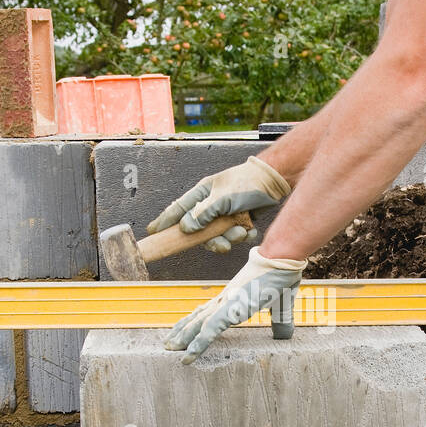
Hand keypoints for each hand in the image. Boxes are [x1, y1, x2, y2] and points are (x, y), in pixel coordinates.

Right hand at [146, 156, 290, 253]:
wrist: (272, 182)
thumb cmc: (246, 183)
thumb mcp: (222, 198)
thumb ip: (202, 214)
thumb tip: (185, 228)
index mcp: (201, 195)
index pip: (178, 209)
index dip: (164, 221)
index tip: (153, 232)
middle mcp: (210, 205)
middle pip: (199, 231)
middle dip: (212, 240)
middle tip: (221, 244)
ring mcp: (224, 213)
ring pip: (218, 236)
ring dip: (230, 237)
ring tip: (241, 230)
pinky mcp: (238, 220)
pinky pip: (234, 236)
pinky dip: (243, 235)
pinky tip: (249, 228)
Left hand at [163, 247, 305, 362]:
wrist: (282, 258)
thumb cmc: (282, 276)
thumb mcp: (282, 305)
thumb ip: (280, 321)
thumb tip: (285, 337)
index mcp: (234, 297)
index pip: (209, 311)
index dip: (195, 321)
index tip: (184, 330)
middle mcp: (225, 299)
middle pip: (198, 316)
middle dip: (183, 330)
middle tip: (168, 343)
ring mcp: (226, 303)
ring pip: (198, 323)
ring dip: (183, 337)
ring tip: (169, 348)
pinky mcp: (231, 309)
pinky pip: (210, 329)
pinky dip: (198, 343)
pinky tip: (188, 355)